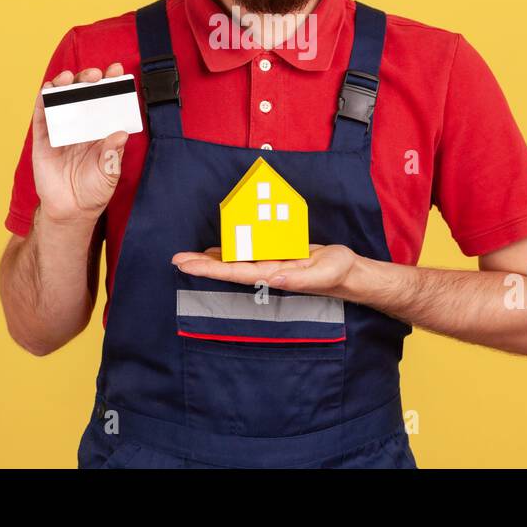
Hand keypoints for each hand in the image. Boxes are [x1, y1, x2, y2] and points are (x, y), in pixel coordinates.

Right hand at [31, 62, 128, 225]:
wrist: (71, 211)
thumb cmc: (94, 190)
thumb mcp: (109, 173)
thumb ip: (113, 154)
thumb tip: (121, 135)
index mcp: (101, 129)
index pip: (107, 101)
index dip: (112, 84)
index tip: (117, 71)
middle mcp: (82, 125)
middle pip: (84, 94)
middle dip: (89, 80)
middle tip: (96, 74)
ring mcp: (62, 130)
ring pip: (62, 100)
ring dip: (64, 84)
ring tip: (69, 78)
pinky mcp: (43, 139)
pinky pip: (42, 116)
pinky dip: (43, 101)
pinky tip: (48, 90)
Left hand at [171, 244, 359, 297]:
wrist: (350, 272)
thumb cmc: (338, 273)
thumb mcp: (322, 273)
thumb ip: (299, 276)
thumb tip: (273, 277)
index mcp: (273, 276)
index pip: (234, 272)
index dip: (209, 269)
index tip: (187, 266)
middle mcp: (266, 272)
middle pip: (228, 268)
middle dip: (202, 265)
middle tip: (176, 259)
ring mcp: (270, 264)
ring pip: (235, 260)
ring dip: (212, 259)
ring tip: (188, 256)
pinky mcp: (276, 255)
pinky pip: (248, 252)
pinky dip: (231, 250)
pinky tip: (218, 250)